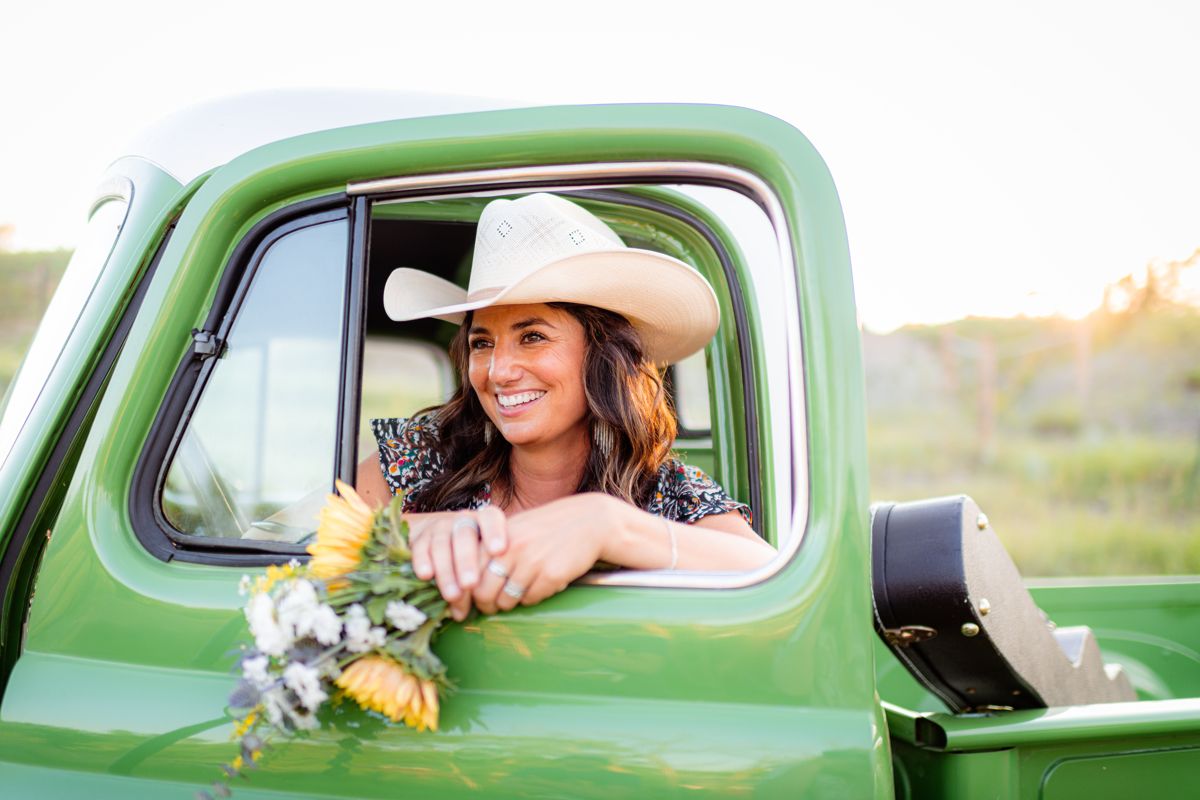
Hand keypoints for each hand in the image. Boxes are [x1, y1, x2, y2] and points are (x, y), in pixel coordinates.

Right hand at [408, 506, 507, 620]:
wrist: (440, 542)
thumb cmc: (476, 557)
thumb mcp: (489, 558)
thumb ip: (493, 571)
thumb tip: (496, 601)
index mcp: (485, 521)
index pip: (491, 518)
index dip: (495, 532)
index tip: (499, 550)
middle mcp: (463, 520)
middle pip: (465, 535)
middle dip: (467, 561)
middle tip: (471, 584)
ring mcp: (440, 527)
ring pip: (442, 545)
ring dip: (447, 571)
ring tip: (453, 595)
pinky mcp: (421, 538)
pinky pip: (421, 548)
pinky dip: (423, 562)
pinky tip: (426, 576)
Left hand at [471, 494, 615, 613]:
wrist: (589, 521)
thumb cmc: (548, 527)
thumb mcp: (515, 529)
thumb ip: (491, 549)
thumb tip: (467, 582)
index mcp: (497, 535)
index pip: (467, 572)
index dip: (464, 594)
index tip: (465, 603)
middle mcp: (511, 548)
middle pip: (483, 593)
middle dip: (485, 606)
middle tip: (491, 608)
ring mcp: (531, 562)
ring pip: (506, 601)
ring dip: (509, 604)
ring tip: (516, 595)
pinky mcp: (551, 575)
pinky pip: (530, 600)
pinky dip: (531, 598)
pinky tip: (539, 585)